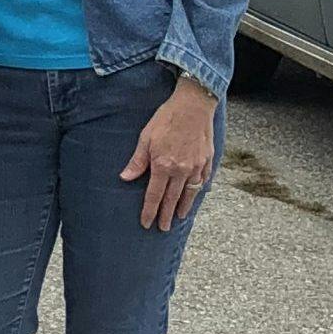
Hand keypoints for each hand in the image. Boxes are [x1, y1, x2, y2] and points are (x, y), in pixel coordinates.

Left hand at [120, 76, 217, 231]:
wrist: (194, 105)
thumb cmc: (167, 118)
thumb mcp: (146, 137)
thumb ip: (137, 160)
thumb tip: (125, 178)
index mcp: (163, 166)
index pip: (154, 195)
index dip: (149, 211)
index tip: (146, 223)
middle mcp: (181, 170)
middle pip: (172, 199)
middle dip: (166, 215)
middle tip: (163, 228)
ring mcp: (196, 167)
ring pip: (189, 193)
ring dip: (183, 207)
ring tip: (179, 217)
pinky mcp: (207, 160)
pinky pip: (202, 181)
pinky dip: (198, 190)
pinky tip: (195, 194)